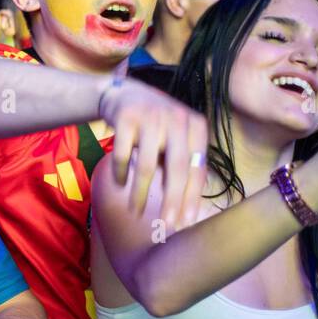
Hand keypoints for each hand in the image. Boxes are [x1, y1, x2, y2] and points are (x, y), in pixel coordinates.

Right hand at [100, 76, 208, 227]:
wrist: (124, 94)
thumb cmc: (155, 125)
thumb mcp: (176, 138)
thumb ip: (182, 163)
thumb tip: (185, 207)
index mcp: (196, 126)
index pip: (197, 168)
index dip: (192, 197)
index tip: (186, 222)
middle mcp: (177, 119)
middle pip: (176, 168)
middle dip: (172, 201)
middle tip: (166, 224)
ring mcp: (151, 117)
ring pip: (147, 165)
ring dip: (140, 192)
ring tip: (135, 211)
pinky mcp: (125, 118)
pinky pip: (122, 155)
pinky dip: (120, 173)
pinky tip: (120, 184)